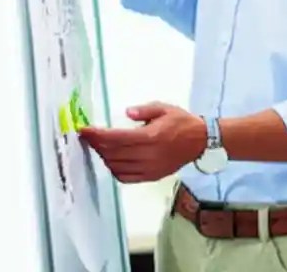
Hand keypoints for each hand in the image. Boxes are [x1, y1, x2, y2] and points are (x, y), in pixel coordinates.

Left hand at [79, 102, 206, 182]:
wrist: (201, 141)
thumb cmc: (182, 123)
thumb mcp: (165, 108)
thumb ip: (145, 110)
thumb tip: (127, 112)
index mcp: (152, 136)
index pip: (116, 138)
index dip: (97, 135)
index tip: (85, 131)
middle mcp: (149, 154)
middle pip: (113, 153)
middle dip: (97, 145)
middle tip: (88, 137)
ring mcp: (150, 168)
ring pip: (117, 166)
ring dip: (104, 157)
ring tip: (100, 148)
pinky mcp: (151, 176)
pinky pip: (125, 177)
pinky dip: (114, 170)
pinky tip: (112, 161)